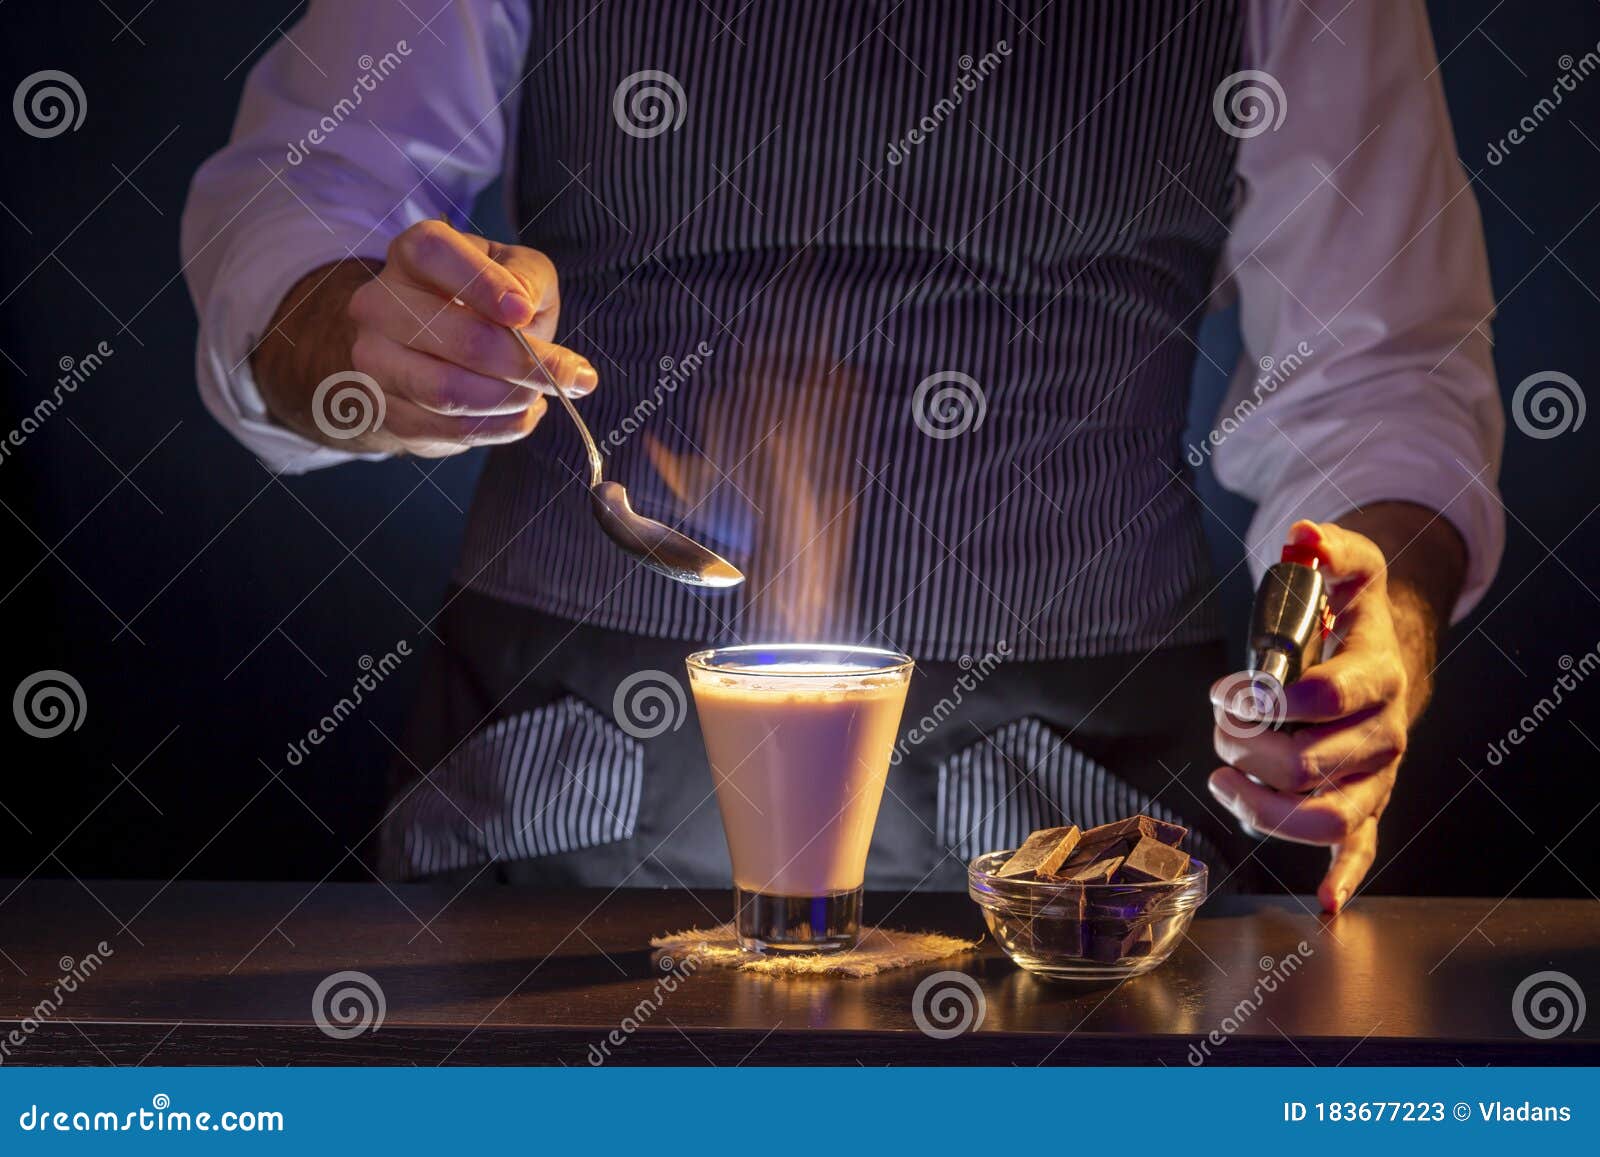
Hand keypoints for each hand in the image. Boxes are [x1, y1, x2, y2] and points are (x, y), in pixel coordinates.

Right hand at [338, 219, 596, 456]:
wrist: (430, 349)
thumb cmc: (484, 300)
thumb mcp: (514, 269)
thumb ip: (526, 276)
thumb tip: (523, 306)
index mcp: (412, 254)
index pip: (435, 255)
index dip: (483, 284)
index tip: (524, 313)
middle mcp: (380, 305)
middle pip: (459, 338)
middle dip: (526, 363)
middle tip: (572, 375)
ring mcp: (375, 362)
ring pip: (451, 392)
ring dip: (514, 399)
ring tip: (545, 394)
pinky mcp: (387, 412)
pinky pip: (451, 429)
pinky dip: (501, 426)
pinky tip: (523, 412)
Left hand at [1208, 520, 1409, 914]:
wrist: (1384, 659)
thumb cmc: (1350, 620)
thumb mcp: (1345, 571)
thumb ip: (1327, 549)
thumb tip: (1302, 536)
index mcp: (1376, 676)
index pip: (1326, 697)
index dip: (1267, 698)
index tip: (1230, 691)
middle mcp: (1383, 734)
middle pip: (1310, 762)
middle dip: (1248, 748)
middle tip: (1221, 728)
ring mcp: (1374, 777)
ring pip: (1326, 816)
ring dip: (1262, 806)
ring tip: (1223, 780)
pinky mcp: (1364, 807)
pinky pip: (1358, 850)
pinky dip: (1342, 878)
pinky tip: (1324, 901)